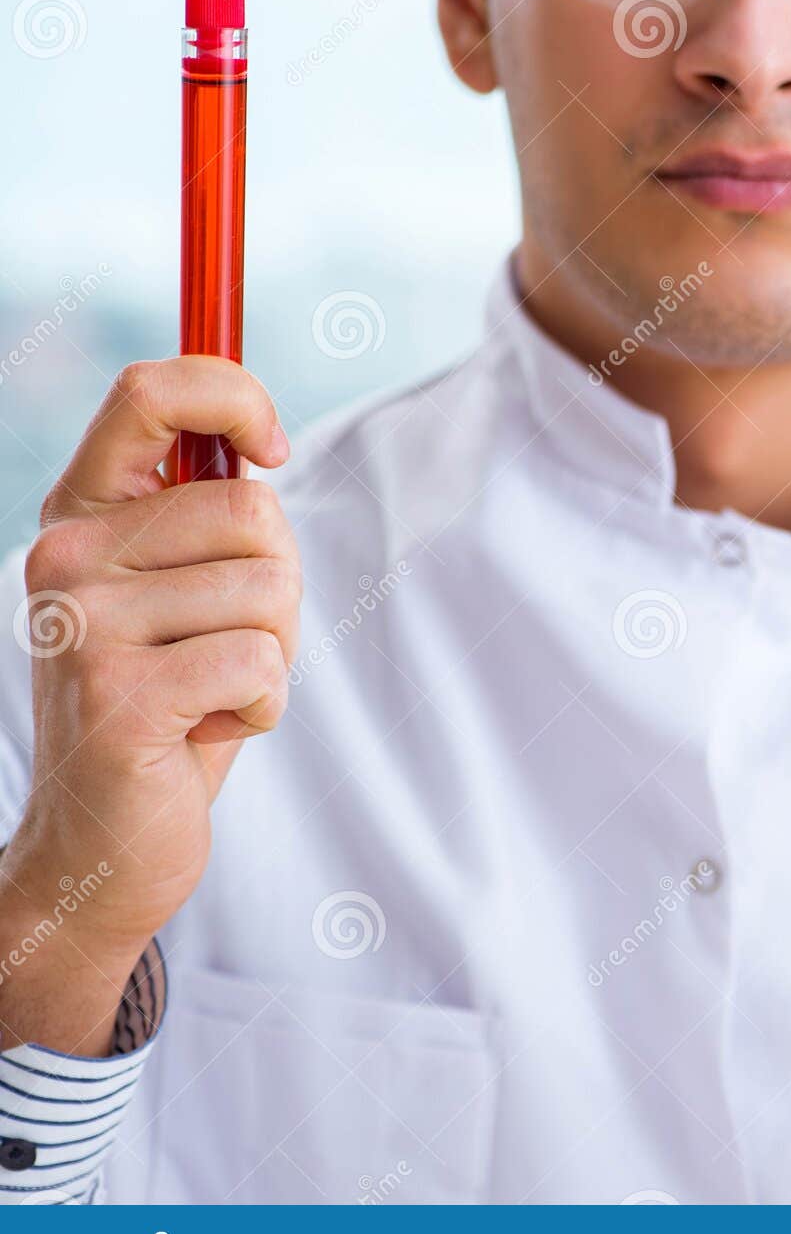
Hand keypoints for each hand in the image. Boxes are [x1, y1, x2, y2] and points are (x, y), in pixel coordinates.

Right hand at [0, 359, 298, 1053]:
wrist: (103, 842)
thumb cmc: (172, 702)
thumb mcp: (187, 592)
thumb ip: (210, 518)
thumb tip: (258, 442)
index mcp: (84, 515)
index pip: (150, 392)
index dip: (234, 395)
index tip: (274, 449)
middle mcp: (68, 556)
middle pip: (253, 511)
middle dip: (279, 585)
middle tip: (232, 644)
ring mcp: (82, 625)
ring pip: (269, 591)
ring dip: (273, 653)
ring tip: (212, 691)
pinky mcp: (117, 695)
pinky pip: (260, 664)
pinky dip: (264, 705)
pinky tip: (207, 731)